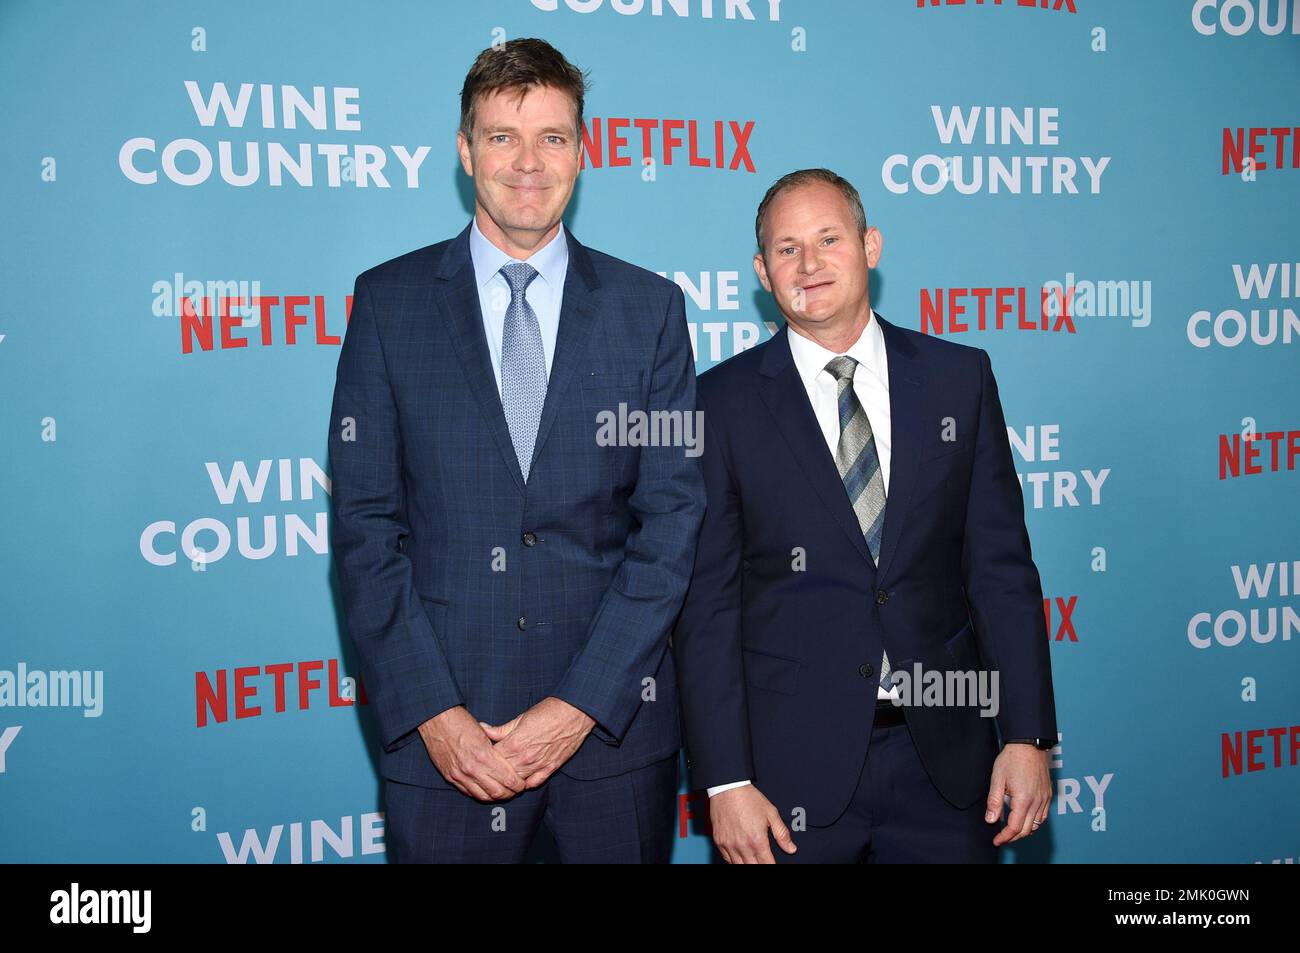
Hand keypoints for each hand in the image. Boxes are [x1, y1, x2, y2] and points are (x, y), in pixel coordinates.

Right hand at [416, 706, 526, 801]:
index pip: (508, 779)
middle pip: (497, 792)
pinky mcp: (450, 777)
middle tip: (515, 790)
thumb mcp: (484, 734)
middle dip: (510, 794)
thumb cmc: (462, 722)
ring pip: (483, 796)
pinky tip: (486, 790)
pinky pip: (468, 792)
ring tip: (502, 792)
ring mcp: (459, 775)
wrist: (437, 720)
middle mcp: (472, 769)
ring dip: (495, 797)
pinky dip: (480, 793)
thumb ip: (495, 752)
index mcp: (484, 756)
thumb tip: (508, 764)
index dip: (518, 785)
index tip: (522, 784)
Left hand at [479, 697, 595, 788]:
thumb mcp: (520, 718)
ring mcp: (538, 765)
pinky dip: (526, 783)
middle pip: (502, 773)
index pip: (492, 759)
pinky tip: (521, 779)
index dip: (485, 759)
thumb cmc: (548, 711)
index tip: (482, 757)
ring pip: (516, 782)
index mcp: (515, 743)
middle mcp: (525, 758)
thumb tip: (482, 729)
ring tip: (503, 776)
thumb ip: (500, 729)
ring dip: (509, 779)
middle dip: (495, 771)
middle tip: (490, 769)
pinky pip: (534, 783)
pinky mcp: (551, 768)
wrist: (574, 712)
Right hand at [708, 785, 796, 863]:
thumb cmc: (748, 798)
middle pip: (753, 868)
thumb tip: (791, 849)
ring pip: (739, 866)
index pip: (767, 864)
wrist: (727, 788)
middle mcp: (742, 846)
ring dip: (747, 865)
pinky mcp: (719, 841)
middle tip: (763, 862)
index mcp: (757, 840)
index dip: (772, 866)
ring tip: (753, 861)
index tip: (773, 864)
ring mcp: (729, 845)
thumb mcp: (771, 813)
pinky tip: (740, 857)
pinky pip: (727, 859)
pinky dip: (734, 861)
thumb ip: (782, 834)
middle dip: (760, 867)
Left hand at [985, 743, 1051, 845]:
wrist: (1029, 744)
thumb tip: (990, 820)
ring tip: (1011, 832)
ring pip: (1036, 825)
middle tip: (1001, 838)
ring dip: (1024, 831)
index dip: (1005, 837)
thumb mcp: (997, 779)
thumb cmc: (1012, 759)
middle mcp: (1037, 801)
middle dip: (1013, 838)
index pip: (1015, 827)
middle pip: (1026, 830)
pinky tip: (1025, 820)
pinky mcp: (1048, 794)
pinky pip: (1043, 816)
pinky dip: (1034, 823)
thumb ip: (994, 801)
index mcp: (1023, 799)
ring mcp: (1045, 798)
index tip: (997, 841)